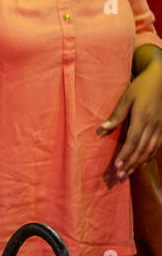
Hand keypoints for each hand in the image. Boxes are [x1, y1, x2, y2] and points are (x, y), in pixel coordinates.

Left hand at [97, 61, 161, 179]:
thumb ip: (115, 116)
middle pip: (142, 150)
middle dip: (131, 164)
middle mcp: (153, 125)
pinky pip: (157, 146)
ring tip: (129, 173)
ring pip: (151, 150)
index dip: (125, 155)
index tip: (117, 166)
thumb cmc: (140, 87)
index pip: (132, 142)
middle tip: (120, 176)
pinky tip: (142, 162)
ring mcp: (160, 127)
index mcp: (142, 118)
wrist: (161, 78)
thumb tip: (100, 131)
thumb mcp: (125, 98)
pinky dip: (149, 156)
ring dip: (140, 163)